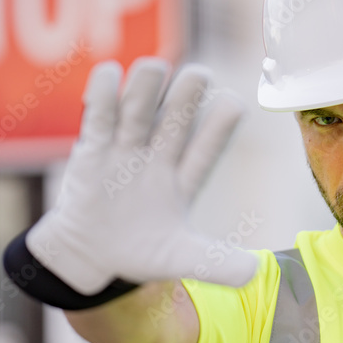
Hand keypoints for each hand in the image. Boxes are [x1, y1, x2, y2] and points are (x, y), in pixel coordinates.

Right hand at [25, 57, 258, 294]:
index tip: (233, 105)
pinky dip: (103, 93)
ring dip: (147, 86)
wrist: (89, 256)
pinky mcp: (94, 148)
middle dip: (188, 94)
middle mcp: (161, 155)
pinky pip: (100, 115)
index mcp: (186, 178)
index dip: (220, 126)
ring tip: (153, 69)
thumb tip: (253, 272)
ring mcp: (127, 148)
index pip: (208, 146)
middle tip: (198, 75)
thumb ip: (213, 264)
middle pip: (178, 116)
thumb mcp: (177, 260)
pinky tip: (109, 75)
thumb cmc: (140, 253)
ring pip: (141, 107)